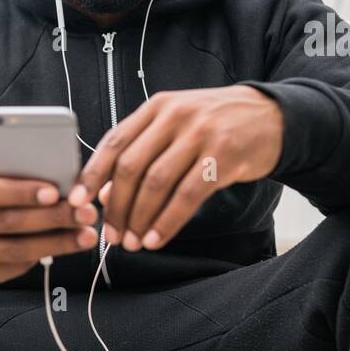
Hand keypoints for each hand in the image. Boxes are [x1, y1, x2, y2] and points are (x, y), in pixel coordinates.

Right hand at [0, 151, 100, 287]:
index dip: (22, 192)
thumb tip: (45, 166)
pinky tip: (62, 247)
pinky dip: (40, 257)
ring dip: (56, 244)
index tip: (56, 191)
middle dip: (52, 218)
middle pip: (7, 223)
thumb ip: (0, 164)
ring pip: (14, 251)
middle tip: (86, 213)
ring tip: (86, 234)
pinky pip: (12, 268)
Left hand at [68, 85, 282, 250]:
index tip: (76, 202)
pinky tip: (157, 239)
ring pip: (157, 184)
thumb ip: (141, 154)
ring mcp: (201, 135)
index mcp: (156, 108)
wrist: (273, 117)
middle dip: (117, 207)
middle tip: (111, 234)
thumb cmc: (215, 126)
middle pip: (131, 167)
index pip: (113, 143)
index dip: (91, 175)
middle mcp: (175, 117)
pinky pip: (188, 196)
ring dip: (140, 219)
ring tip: (133, 242)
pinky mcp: (224, 156)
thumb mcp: (175, 128)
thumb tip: (106, 193)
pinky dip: (168, 222)